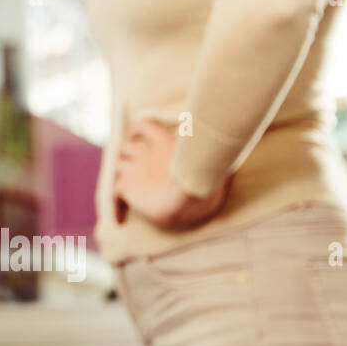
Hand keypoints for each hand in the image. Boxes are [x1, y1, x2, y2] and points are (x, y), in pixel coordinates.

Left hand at [112, 118, 229, 228]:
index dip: (138, 130)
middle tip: (132, 166)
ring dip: (121, 173)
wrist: (187, 194)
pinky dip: (115, 205)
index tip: (136, 134)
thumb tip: (233, 163)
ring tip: (128, 187)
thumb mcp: (215, 166)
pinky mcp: (127, 185)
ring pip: (118, 165)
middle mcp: (146, 153)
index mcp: (165, 142)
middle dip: (127, 154)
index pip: (145, 126)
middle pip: (126, 146)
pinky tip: (119, 219)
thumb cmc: (207, 181)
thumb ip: (215, 161)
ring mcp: (135, 169)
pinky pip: (113, 192)